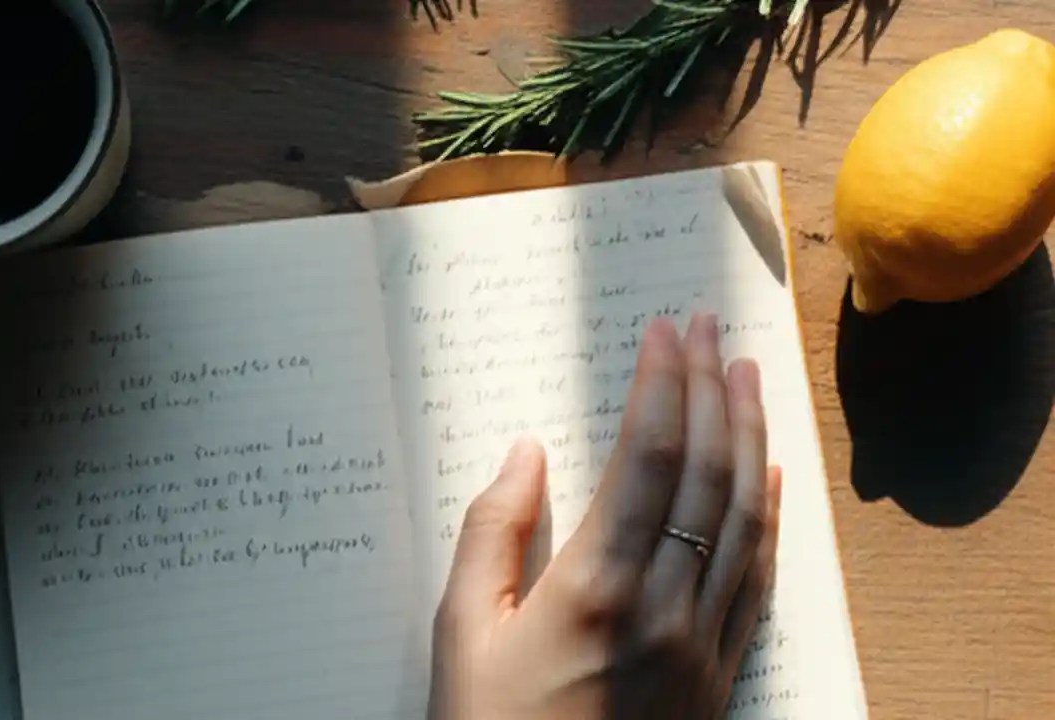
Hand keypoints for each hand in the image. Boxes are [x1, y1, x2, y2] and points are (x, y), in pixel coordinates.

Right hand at [430, 315, 781, 719]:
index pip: (646, 459)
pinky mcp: (719, 674)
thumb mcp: (463, 633)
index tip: (664, 331)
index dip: (660, 386)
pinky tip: (768, 472)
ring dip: (747, 437)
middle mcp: (663, 606)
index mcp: (594, 587)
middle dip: (708, 391)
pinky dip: (769, 515)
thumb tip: (526, 452)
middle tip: (708, 329)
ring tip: (745, 376)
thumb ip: (494, 532)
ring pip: (743, 517)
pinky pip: (758, 578)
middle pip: (703, 474)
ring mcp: (701, 642)